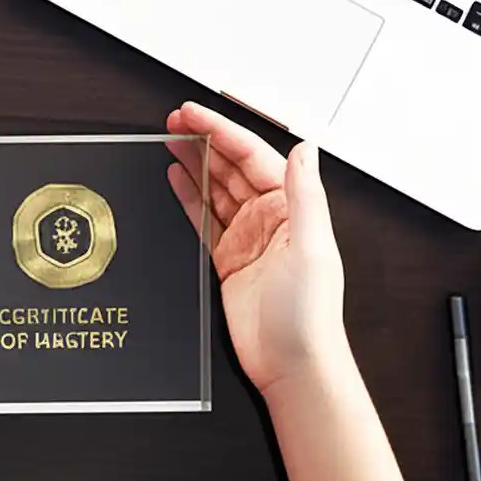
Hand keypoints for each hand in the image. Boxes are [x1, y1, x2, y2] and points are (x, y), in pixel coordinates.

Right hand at [166, 102, 346, 392]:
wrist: (292, 365)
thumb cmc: (309, 316)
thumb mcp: (311, 248)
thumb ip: (305, 195)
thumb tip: (304, 148)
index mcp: (293, 208)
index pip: (252, 157)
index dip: (221, 131)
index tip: (194, 114)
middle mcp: (271, 218)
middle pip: (231, 167)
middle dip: (203, 140)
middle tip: (174, 120)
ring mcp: (247, 238)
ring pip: (215, 188)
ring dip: (194, 162)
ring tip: (169, 140)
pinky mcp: (227, 260)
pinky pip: (204, 219)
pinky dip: (189, 195)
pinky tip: (176, 177)